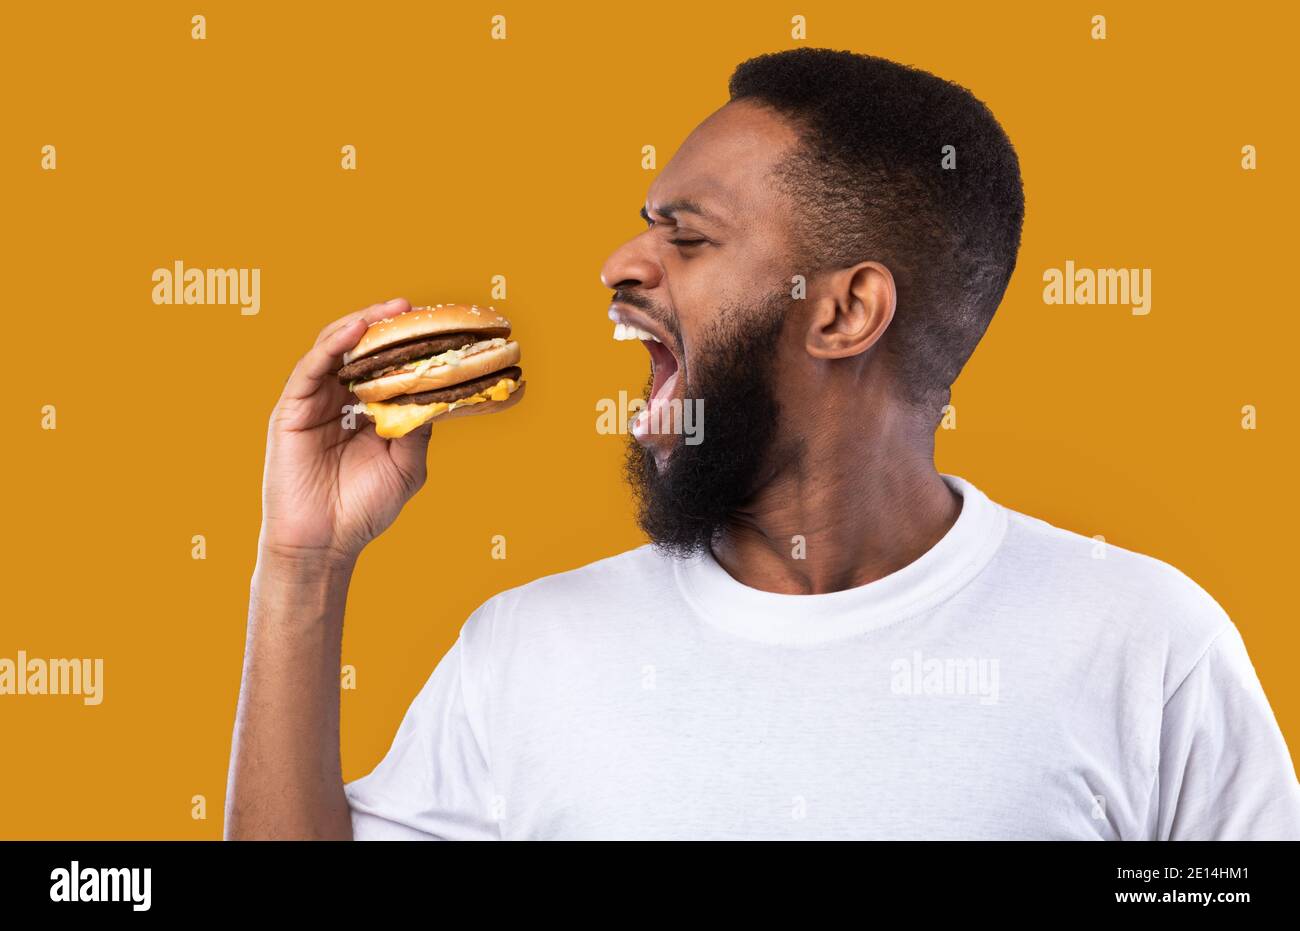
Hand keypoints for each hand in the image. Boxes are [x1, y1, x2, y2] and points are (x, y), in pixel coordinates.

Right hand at [258, 298, 432, 565]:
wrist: (324, 544)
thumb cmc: (364, 510)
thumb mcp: (407, 465)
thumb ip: (419, 427)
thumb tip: (440, 391)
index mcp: (366, 414)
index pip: (386, 368)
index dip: (408, 347)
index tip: (437, 329)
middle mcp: (339, 402)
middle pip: (361, 352)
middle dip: (387, 327)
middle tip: (415, 309)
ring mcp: (314, 403)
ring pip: (336, 350)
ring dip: (363, 325)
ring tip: (392, 310)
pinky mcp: (291, 409)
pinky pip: (311, 367)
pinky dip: (334, 343)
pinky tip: (357, 330)